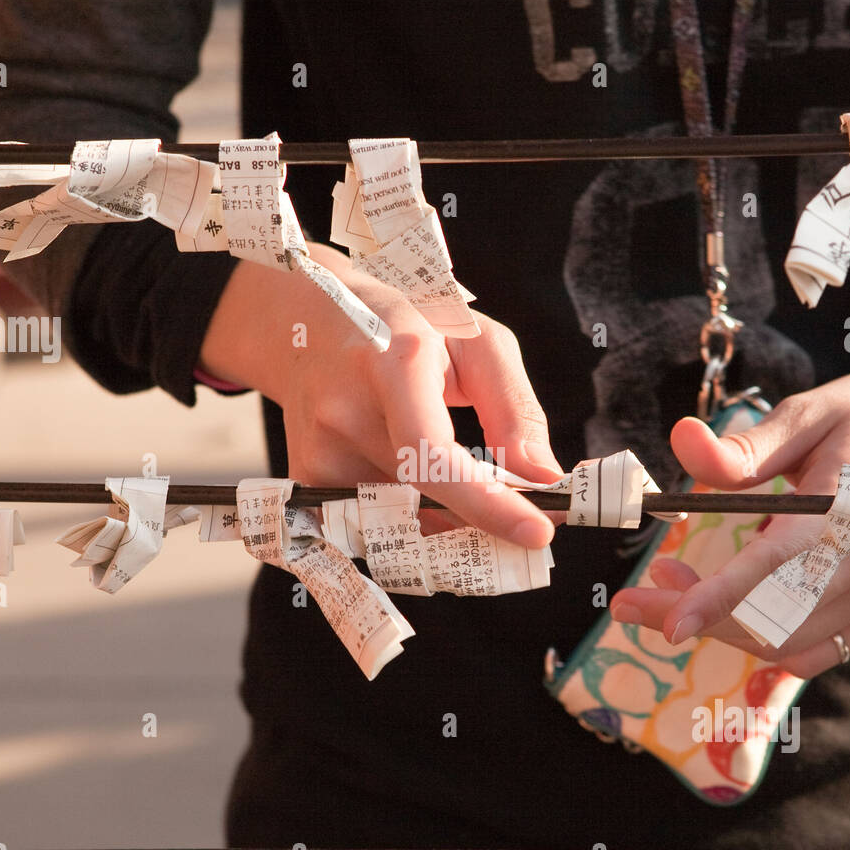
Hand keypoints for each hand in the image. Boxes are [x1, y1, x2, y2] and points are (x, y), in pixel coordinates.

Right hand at [198, 242, 562, 546]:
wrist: (305, 318)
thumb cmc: (404, 325)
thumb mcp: (475, 341)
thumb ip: (514, 409)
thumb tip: (544, 479)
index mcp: (391, 362)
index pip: (432, 453)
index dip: (485, 502)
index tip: (537, 532)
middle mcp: (344, 410)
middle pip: (427, 497)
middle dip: (486, 515)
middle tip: (528, 513)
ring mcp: (318, 449)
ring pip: (409, 516)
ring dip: (450, 512)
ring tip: (459, 469)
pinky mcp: (307, 476)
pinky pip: (380, 518)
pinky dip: (415, 509)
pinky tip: (415, 470)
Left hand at [610, 343, 849, 677]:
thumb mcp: (808, 413)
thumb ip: (745, 446)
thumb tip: (682, 442)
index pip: (780, 566)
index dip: (719, 598)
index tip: (667, 621)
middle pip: (775, 616)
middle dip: (696, 615)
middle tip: (633, 598)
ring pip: (787, 642)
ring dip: (720, 628)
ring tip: (672, 585)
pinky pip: (814, 650)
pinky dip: (759, 640)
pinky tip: (725, 606)